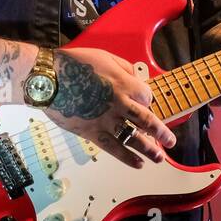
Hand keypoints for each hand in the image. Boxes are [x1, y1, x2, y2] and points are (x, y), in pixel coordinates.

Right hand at [41, 46, 176, 168]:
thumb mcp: (105, 56)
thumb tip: (135, 77)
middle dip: (162, 132)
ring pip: (134, 138)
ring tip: (160, 158)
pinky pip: (114, 148)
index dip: (148, 99)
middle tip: (171, 141)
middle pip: (147, 121)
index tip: (146, 103)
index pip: (146, 96)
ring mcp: (107, 120)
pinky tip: (138, 163)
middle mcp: (120, 104)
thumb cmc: (74, 64)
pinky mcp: (93, 132)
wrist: (49, 80)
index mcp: (124, 84)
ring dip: (150, 149)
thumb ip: (124, 68)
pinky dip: (127, 157)